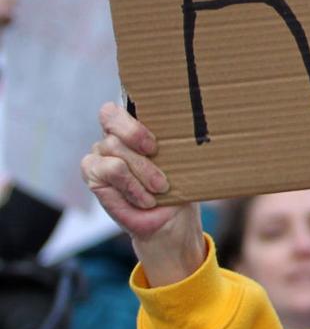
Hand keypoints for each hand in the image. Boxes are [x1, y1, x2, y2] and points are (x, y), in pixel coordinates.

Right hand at [82, 102, 205, 284]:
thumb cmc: (179, 182)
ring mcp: (99, 155)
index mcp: (134, 124)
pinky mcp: (93, 176)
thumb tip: (198, 113)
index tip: (154, 143)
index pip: (117, 108)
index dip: (131, 120)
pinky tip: (146, 199)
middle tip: (156, 154)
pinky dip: (131, 186)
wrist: (170, 220)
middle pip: (113, 122)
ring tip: (160, 188)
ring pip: (115, 150)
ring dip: (142, 171)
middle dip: (137, 139)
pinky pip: (109, 171)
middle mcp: (112, 136)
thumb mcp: (181, 156)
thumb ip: (175, 136)